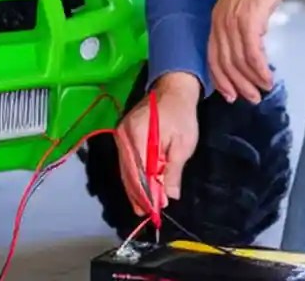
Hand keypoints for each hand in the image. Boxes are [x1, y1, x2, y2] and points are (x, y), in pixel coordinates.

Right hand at [115, 72, 200, 216]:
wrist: (173, 89)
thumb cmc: (181, 115)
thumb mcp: (183, 144)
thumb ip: (173, 171)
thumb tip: (169, 196)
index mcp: (138, 136)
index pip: (139, 172)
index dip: (146, 194)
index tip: (154, 210)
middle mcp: (124, 136)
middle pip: (128, 173)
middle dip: (138, 195)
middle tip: (147, 214)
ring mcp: (120, 135)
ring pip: (125, 169)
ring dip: (134, 188)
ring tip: (143, 207)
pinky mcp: (122, 135)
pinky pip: (126, 161)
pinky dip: (133, 176)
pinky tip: (139, 188)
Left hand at [209, 0, 299, 103]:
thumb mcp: (245, 0)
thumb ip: (242, 20)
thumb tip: (248, 42)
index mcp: (217, 16)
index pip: (212, 55)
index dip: (220, 78)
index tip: (230, 93)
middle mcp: (221, 19)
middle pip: (224, 62)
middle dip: (237, 84)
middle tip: (250, 98)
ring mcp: (234, 19)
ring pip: (238, 61)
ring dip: (251, 80)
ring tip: (263, 90)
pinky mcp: (249, 18)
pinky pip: (252, 53)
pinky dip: (260, 69)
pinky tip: (268, 77)